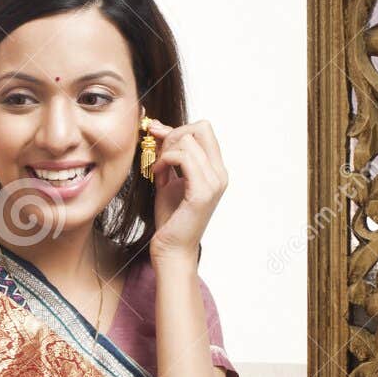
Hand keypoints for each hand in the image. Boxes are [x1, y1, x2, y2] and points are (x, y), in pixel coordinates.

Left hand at [147, 117, 227, 264]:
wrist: (172, 249)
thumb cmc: (170, 218)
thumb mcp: (168, 178)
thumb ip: (168, 154)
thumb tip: (157, 127)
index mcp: (215, 170)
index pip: (204, 129)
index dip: (178, 129)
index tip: (158, 141)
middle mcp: (220, 174)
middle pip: (200, 128)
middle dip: (173, 135)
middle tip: (157, 156)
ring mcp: (214, 182)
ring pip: (189, 140)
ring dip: (166, 151)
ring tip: (158, 171)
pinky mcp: (202, 192)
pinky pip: (183, 157)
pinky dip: (165, 160)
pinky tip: (157, 175)